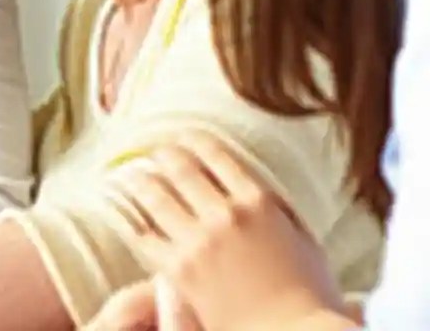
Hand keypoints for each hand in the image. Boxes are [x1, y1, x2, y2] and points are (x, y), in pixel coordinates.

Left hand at [108, 132, 343, 330]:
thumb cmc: (310, 296)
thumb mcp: (304, 239)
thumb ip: (277, 211)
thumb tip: (255, 192)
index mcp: (259, 202)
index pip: (217, 155)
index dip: (194, 141)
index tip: (183, 138)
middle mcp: (226, 214)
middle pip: (180, 168)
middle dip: (163, 155)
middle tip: (153, 153)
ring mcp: (199, 240)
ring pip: (154, 195)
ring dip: (139, 181)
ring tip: (129, 176)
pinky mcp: (179, 268)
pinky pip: (143, 235)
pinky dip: (132, 220)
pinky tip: (123, 213)